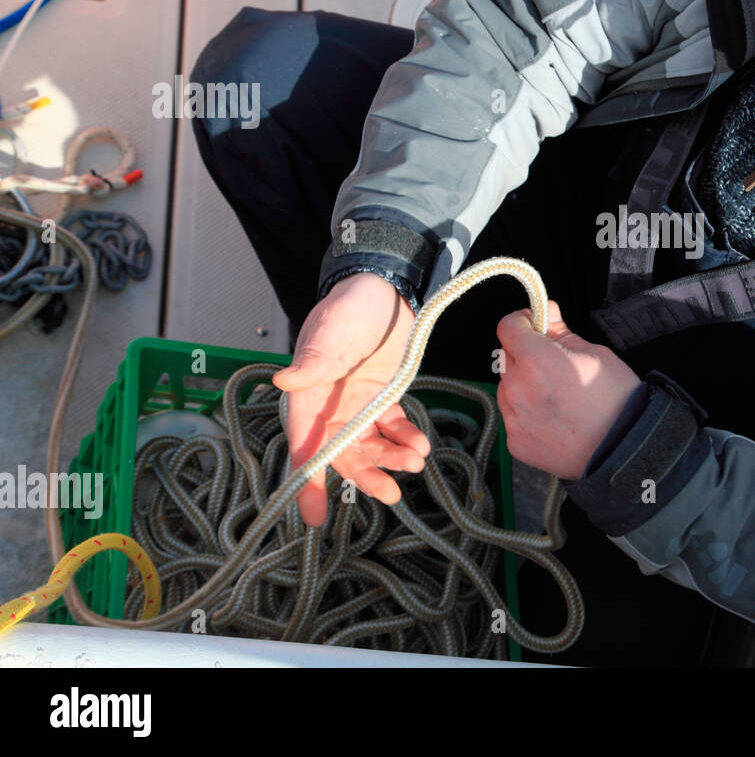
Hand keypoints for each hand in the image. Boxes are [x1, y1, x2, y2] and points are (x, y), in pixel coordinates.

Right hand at [272, 272, 430, 525]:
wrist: (384, 287)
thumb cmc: (350, 307)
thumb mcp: (330, 332)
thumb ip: (313, 360)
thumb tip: (284, 381)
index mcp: (308, 397)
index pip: (304, 445)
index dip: (307, 482)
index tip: (313, 517)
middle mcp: (330, 408)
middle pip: (343, 455)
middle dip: (365, 476)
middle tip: (390, 492)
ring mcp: (358, 406)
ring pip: (370, 447)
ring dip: (391, 459)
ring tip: (415, 460)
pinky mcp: (384, 398)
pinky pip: (393, 429)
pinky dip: (406, 439)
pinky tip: (421, 444)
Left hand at [495, 300, 640, 479]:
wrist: (622, 450)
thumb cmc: (615, 401)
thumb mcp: (595, 353)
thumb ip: (561, 332)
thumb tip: (546, 314)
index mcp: (536, 360)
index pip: (507, 326)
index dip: (522, 321)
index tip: (535, 326)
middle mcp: (517, 388)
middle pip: (506, 357)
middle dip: (524, 354)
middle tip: (553, 365)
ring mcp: (513, 418)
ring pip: (507, 387)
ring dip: (523, 384)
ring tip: (556, 397)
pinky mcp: (515, 442)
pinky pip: (513, 416)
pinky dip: (527, 413)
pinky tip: (554, 419)